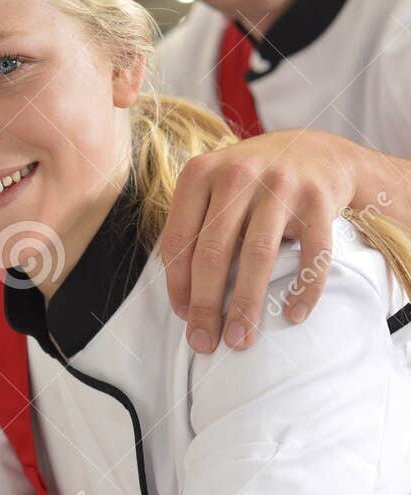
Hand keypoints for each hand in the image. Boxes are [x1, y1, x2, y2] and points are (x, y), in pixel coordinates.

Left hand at [159, 130, 358, 352]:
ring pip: (257, 256)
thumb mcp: (212, 189)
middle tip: (205, 343)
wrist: (316, 151)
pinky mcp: (318, 200)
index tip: (183, 318)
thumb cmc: (251, 184)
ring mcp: (281, 185)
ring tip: (240, 340)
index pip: (178, 240)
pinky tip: (294, 316)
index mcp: (200, 173)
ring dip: (246, 305)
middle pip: (213, 253)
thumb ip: (192, 229)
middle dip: (206, 306)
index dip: (177, 286)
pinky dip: (304, 289)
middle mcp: (238, 175)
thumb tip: (183, 301)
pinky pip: (312, 254)